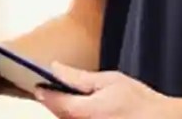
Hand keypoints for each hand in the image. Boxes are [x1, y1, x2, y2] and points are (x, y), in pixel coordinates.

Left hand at [35, 63, 181, 118]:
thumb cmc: (142, 103)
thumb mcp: (111, 81)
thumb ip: (79, 77)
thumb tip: (56, 68)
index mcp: (86, 113)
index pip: (54, 103)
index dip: (44, 93)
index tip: (38, 86)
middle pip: (60, 116)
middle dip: (57, 104)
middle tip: (57, 92)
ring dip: (68, 113)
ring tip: (83, 103)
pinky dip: (79, 118)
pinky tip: (92, 112)